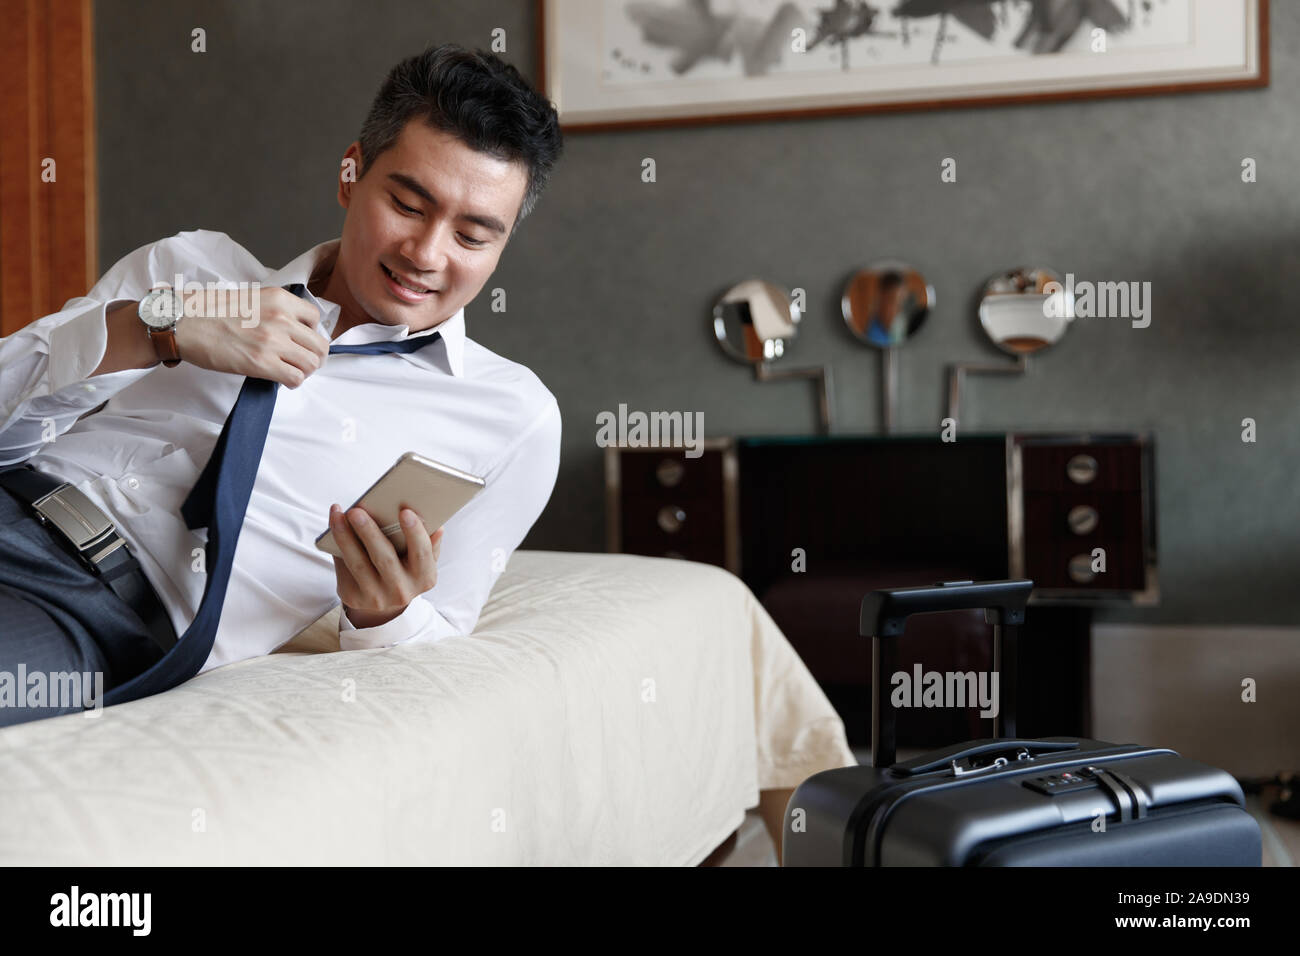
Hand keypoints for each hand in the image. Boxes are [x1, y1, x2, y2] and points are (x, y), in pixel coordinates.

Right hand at [173, 285, 327, 387]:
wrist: (182, 322)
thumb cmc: (209, 311)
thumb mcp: (251, 297)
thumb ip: (275, 309)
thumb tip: (292, 328)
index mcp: (279, 299)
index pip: (316, 318)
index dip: (311, 333)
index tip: (302, 341)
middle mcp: (281, 318)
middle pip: (320, 345)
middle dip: (314, 356)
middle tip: (302, 362)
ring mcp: (273, 341)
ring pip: (311, 364)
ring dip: (304, 371)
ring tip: (290, 371)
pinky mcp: (261, 363)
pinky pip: (295, 378)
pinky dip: (292, 382)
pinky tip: (281, 379)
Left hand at [328, 504, 443, 629]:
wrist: (385, 601)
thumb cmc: (406, 569)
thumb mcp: (422, 561)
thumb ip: (429, 544)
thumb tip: (437, 527)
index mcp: (424, 578)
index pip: (421, 554)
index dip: (415, 533)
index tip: (405, 511)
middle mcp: (401, 591)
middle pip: (384, 559)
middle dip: (369, 533)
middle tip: (357, 511)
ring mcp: (376, 597)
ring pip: (358, 564)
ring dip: (345, 537)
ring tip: (338, 514)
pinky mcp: (353, 597)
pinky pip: (344, 568)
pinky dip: (336, 545)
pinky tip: (334, 525)